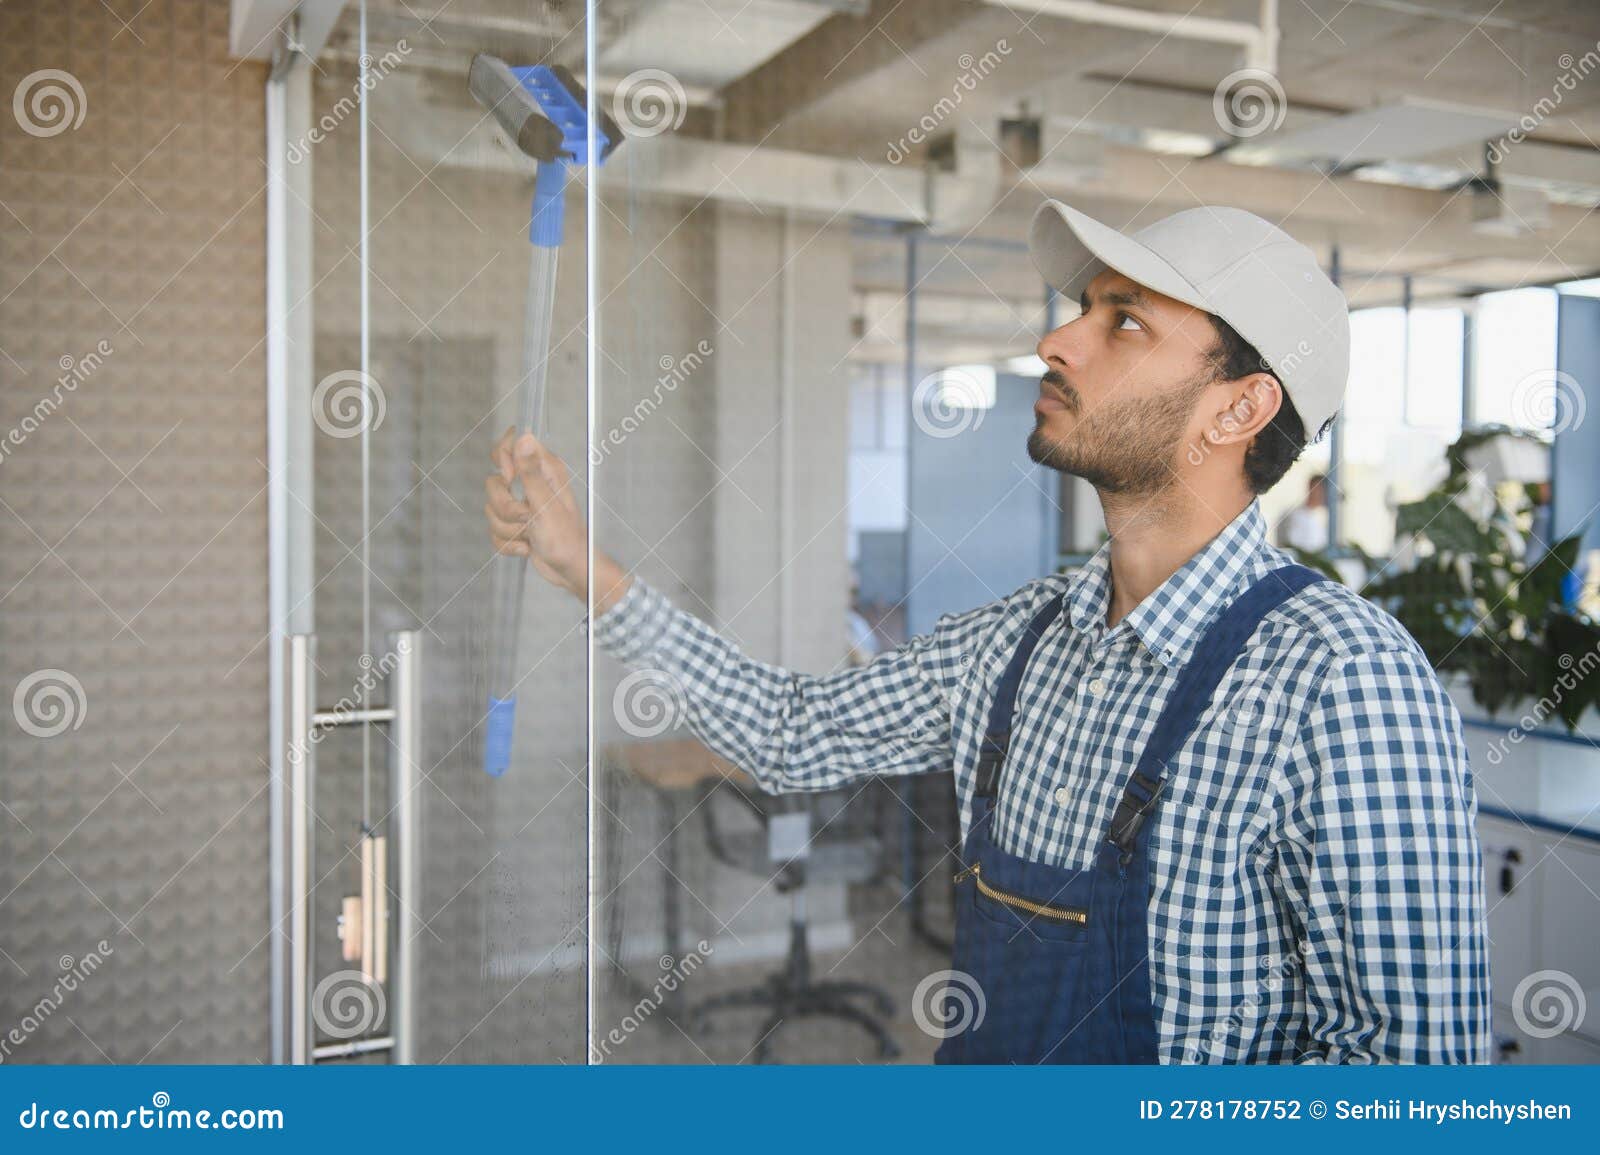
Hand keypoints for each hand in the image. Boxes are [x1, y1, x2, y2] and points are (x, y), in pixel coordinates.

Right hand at [484, 428, 632, 613]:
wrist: (570, 570)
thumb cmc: (565, 538)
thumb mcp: (545, 503)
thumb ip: (530, 471)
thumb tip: (524, 435)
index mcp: (544, 469)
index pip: (512, 443)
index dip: (503, 458)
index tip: (510, 478)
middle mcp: (532, 483)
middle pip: (493, 482)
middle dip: (506, 507)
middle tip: (527, 516)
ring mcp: (522, 504)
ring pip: (491, 509)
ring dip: (510, 529)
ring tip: (531, 534)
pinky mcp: (515, 525)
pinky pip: (494, 530)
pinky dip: (509, 544)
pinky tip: (528, 547)